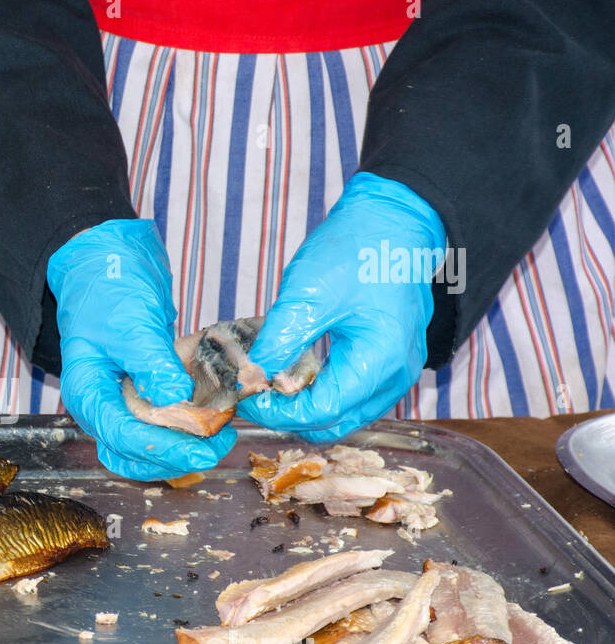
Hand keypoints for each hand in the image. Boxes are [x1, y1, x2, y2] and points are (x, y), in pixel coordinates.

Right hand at [48, 218, 235, 478]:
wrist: (107, 263)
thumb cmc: (109, 288)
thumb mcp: (131, 323)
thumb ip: (152, 364)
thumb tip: (176, 402)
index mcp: (87, 392)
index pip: (121, 436)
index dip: (163, 448)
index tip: (202, 448)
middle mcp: (101, 406)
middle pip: (132, 454)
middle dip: (175, 456)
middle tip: (219, 444)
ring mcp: (120, 403)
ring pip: (147, 449)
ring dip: (182, 450)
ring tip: (221, 434)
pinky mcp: (142, 396)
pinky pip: (161, 428)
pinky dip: (186, 432)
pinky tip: (213, 420)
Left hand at [237, 172, 445, 441]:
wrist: (394, 221)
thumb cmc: (357, 249)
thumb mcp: (307, 293)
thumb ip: (280, 342)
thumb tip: (252, 378)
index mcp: (380, 360)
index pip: (321, 411)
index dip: (277, 411)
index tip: (245, 395)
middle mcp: (396, 376)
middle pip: (334, 422)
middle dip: (289, 415)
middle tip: (253, 394)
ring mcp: (397, 372)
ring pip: (344, 414)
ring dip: (304, 407)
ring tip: (269, 384)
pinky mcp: (389, 363)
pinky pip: (353, 396)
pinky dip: (321, 394)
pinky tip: (293, 374)